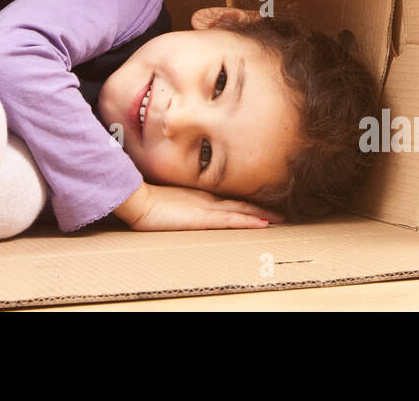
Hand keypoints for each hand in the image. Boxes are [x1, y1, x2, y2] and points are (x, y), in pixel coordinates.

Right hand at [118, 182, 284, 230]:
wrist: (138, 200)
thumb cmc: (145, 202)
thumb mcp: (164, 202)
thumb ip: (176, 202)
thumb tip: (180, 207)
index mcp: (198, 196)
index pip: (228, 199)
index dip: (246, 202)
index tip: (261, 205)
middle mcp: (206, 200)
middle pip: (239, 203)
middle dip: (259, 207)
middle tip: (280, 212)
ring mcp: (207, 208)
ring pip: (240, 210)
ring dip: (260, 214)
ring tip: (280, 219)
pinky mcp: (204, 218)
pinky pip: (232, 219)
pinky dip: (248, 220)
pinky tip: (262, 223)